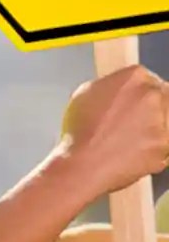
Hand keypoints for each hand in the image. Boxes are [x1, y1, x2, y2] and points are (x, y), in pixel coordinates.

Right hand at [56, 64, 168, 195]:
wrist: (83, 164)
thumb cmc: (80, 131)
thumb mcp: (85, 94)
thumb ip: (110, 86)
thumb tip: (119, 90)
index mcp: (134, 77)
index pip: (148, 78)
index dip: (138, 93)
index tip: (132, 102)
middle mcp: (153, 95)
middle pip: (164, 96)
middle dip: (153, 107)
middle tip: (134, 121)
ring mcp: (164, 121)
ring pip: (167, 121)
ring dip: (157, 127)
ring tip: (133, 138)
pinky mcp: (167, 145)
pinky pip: (166, 145)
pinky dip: (154, 149)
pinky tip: (134, 152)